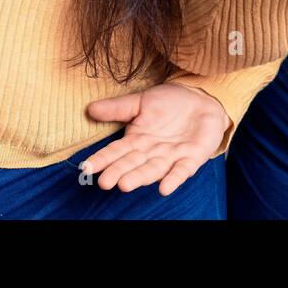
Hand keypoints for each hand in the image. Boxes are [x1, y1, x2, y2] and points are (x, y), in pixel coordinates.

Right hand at [81, 83, 228, 194]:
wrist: (201, 98)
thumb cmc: (169, 103)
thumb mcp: (142, 101)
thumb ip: (117, 108)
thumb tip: (90, 109)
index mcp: (136, 140)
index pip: (116, 152)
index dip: (102, 159)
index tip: (86, 168)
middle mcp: (151, 153)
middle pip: (132, 164)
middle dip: (119, 173)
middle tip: (104, 182)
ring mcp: (171, 157)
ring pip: (153, 170)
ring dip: (140, 178)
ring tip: (125, 185)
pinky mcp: (192, 159)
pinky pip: (182, 171)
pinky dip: (173, 180)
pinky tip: (164, 188)